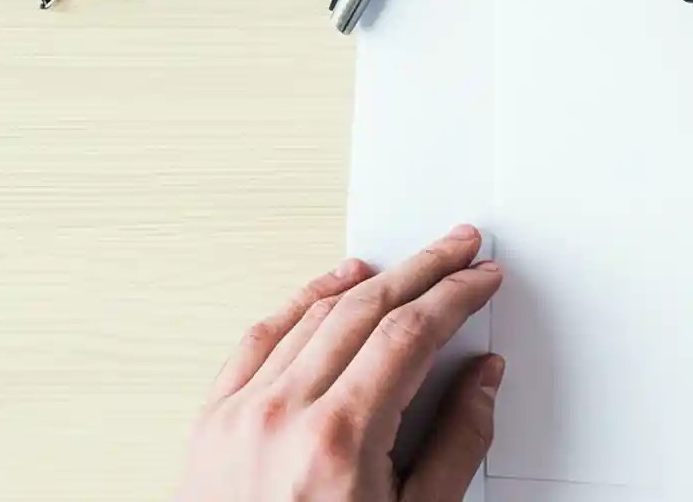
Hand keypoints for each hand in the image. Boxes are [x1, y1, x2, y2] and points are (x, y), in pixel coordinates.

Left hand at [174, 224, 503, 501]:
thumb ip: (456, 445)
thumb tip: (481, 378)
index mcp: (338, 441)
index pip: (410, 333)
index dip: (455, 295)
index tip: (481, 277)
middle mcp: (282, 416)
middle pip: (366, 309)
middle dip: (422, 270)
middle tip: (458, 248)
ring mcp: (239, 415)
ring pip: (312, 314)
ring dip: (367, 280)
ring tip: (406, 262)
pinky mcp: (211, 423)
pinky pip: (258, 340)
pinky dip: (299, 304)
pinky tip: (328, 290)